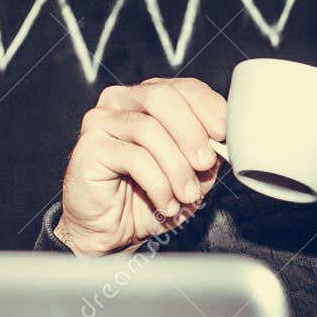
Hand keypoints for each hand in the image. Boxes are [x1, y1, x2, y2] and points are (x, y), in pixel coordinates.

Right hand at [54, 77, 226, 254]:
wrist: (115, 229)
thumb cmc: (154, 195)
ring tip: (187, 195)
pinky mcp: (89, 146)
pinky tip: (166, 203)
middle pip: (163, 98)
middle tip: (205, 164)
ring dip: (176, 167)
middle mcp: (122, 100)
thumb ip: (207, 148)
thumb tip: (228, 138)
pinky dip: (158, 184)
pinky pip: (133, 157)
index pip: (185, 87)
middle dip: (191, 132)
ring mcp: (101, 120)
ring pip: (149, 129)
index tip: (223, 133)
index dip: (208, 107)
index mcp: (151, 97)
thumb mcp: (192, 170)